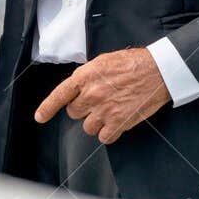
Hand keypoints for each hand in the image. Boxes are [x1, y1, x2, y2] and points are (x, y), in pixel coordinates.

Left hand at [33, 47, 169, 144]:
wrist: (158, 71)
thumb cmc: (133, 63)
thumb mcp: (103, 61)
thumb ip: (87, 76)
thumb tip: (78, 87)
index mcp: (85, 76)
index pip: (60, 94)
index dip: (47, 108)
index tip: (40, 117)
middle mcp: (92, 94)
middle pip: (74, 112)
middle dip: (83, 108)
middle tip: (99, 100)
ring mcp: (105, 110)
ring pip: (88, 127)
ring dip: (97, 121)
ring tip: (111, 109)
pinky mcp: (119, 122)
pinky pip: (104, 137)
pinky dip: (109, 133)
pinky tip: (116, 122)